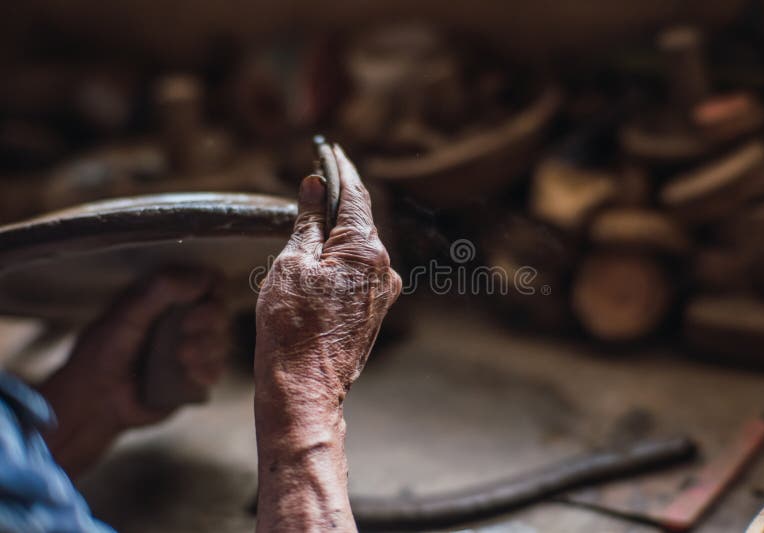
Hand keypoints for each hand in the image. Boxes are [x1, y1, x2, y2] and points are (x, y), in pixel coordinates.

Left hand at [39, 269, 228, 475]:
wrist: (96, 400)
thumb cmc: (103, 351)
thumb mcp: (128, 313)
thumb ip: (162, 289)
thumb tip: (204, 276)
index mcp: (168, 298)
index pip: (208, 280)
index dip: (213, 285)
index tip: (202, 296)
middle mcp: (184, 320)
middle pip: (221, 308)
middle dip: (211, 317)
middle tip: (187, 327)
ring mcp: (192, 349)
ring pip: (223, 339)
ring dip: (207, 346)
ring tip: (181, 357)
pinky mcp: (194, 377)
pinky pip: (217, 369)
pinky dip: (207, 370)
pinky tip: (187, 374)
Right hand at [253, 145, 400, 531]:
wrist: (305, 387)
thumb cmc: (291, 325)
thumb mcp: (291, 263)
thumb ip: (307, 221)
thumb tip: (313, 187)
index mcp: (365, 248)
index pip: (354, 193)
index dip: (339, 168)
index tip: (329, 149)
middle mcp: (383, 267)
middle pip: (358, 220)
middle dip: (336, 200)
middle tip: (314, 180)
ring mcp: (383, 291)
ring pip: (358, 248)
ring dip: (336, 233)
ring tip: (308, 225)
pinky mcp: (374, 311)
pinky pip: (357, 272)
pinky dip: (339, 259)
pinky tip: (318, 262)